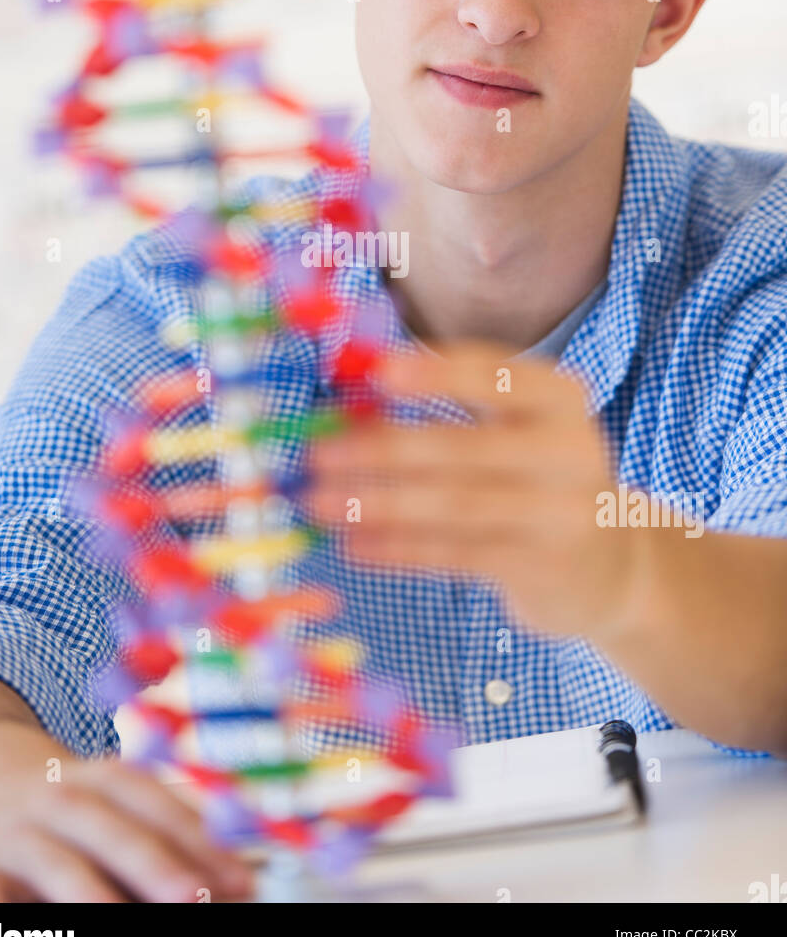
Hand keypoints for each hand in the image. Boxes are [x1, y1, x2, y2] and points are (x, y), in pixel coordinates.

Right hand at [0, 717, 253, 902]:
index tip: (240, 878)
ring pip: (57, 864)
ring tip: (124, 923)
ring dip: (94, 896)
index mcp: (106, 778)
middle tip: (194, 896)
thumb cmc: (63, 804)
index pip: (157, 803)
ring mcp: (15, 832)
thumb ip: (162, 840)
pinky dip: (6, 918)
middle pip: (113, 828)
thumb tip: (233, 882)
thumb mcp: (109, 803)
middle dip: (155, 864)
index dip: (200, 839)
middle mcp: (62, 797)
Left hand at [307, 341, 637, 639]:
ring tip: (318, 500)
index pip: (496, 375)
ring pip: (452, 505)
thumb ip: (462, 406)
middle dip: (382, 448)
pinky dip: (398, 548)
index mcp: (561, 400)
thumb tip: (359, 389)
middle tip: (318, 452)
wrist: (617, 566)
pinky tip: (353, 542)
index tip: (378, 369)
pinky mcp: (540, 567)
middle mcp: (569, 451)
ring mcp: (559, 513)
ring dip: (376, 503)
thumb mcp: (525, 430)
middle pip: (462, 446)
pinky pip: (454, 554)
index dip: (437, 372)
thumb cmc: (543, 480)